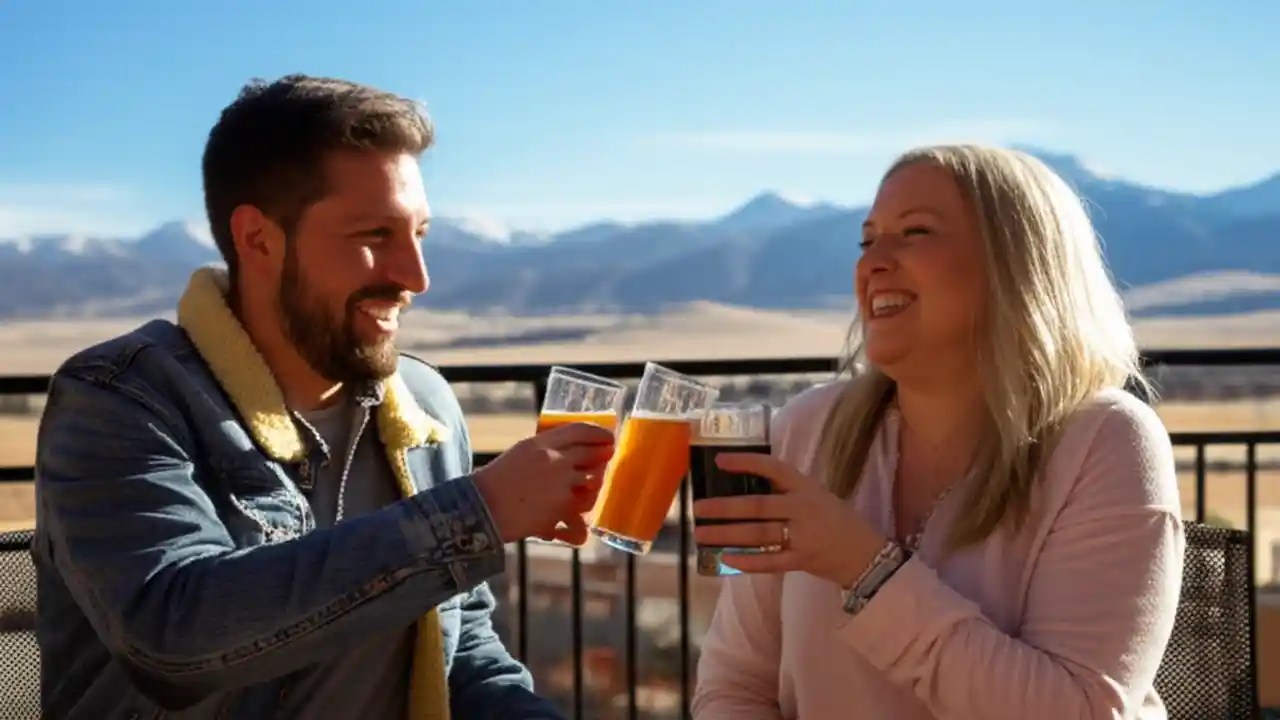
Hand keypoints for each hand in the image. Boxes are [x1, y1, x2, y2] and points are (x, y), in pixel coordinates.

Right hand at [473, 422, 614, 544]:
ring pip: (592, 485)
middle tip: (607, 457)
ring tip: (586, 492)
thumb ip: (545, 450)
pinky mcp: (560, 511)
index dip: (599, 433)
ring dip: (592, 489)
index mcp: (541, 444)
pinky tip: (578, 528)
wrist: (480, 509)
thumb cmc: (496, 482)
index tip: (608, 437)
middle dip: (602, 457)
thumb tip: (570, 453)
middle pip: (591, 455)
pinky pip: (581, 517)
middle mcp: (554, 461)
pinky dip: (580, 526)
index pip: (580, 430)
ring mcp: (560, 487)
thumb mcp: (520, 453)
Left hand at [692, 452, 885, 586]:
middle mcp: (803, 508)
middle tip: (698, 509)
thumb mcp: (816, 496)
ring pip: (758, 534)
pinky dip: (748, 561)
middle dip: (724, 508)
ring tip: (702, 533)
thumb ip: (786, 492)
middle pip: (757, 506)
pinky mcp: (803, 560)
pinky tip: (727, 559)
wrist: (867, 553)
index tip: (720, 461)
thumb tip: (743, 489)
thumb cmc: (836, 520)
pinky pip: (771, 561)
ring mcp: (804, 535)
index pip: (773, 468)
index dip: (746, 463)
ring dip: (727, 534)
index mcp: (806, 487)